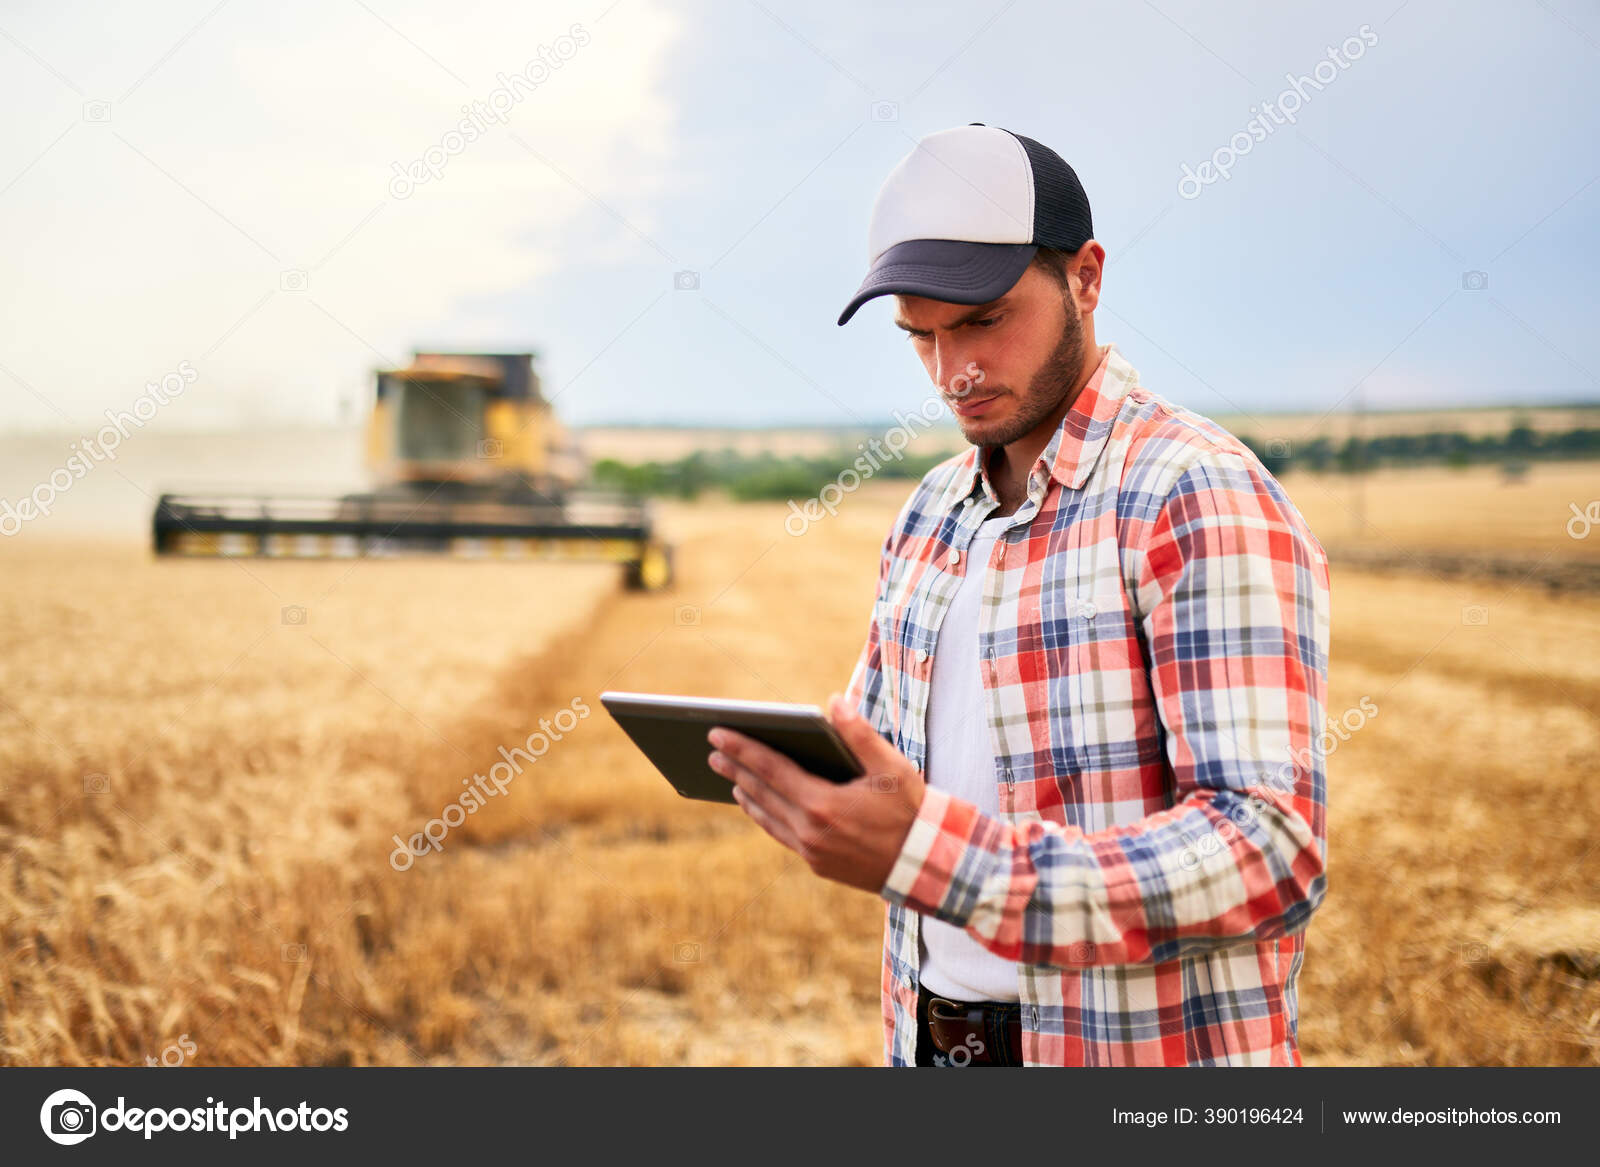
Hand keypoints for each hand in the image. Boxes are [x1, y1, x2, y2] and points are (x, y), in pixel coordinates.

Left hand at [706, 693, 925, 893]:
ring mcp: (812, 852)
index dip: (742, 749)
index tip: (718, 733)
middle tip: (712, 750)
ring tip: (729, 776)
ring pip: (767, 817)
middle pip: (761, 793)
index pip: (771, 769)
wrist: (928, 865)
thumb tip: (834, 701)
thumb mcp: (892, 767)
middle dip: (735, 768)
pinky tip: (757, 805)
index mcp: (823, 804)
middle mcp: (810, 831)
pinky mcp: (818, 865)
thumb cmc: (912, 810)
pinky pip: (781, 835)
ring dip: (746, 794)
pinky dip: (764, 816)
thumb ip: (860, 733)